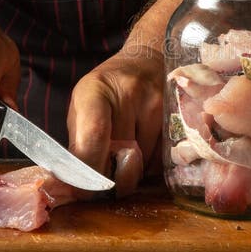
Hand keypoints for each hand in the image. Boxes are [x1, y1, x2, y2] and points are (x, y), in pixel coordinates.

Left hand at [66, 0, 185, 195]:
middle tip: (106, 177)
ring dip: (133, 172)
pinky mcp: (177, 117)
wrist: (146, 62)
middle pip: (122, 159)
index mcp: (95, 91)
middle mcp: (129, 95)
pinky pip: (162, 159)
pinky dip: (150, 164)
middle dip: (112, 179)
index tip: (86, 189)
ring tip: (125, 154)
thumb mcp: (82, 107)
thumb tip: (74, 188)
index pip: (93, 138)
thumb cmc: (107, 90)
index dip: (90, 172)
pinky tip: (143, 148)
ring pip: (145, 165)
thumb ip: (79, 144)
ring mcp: (157, 105)